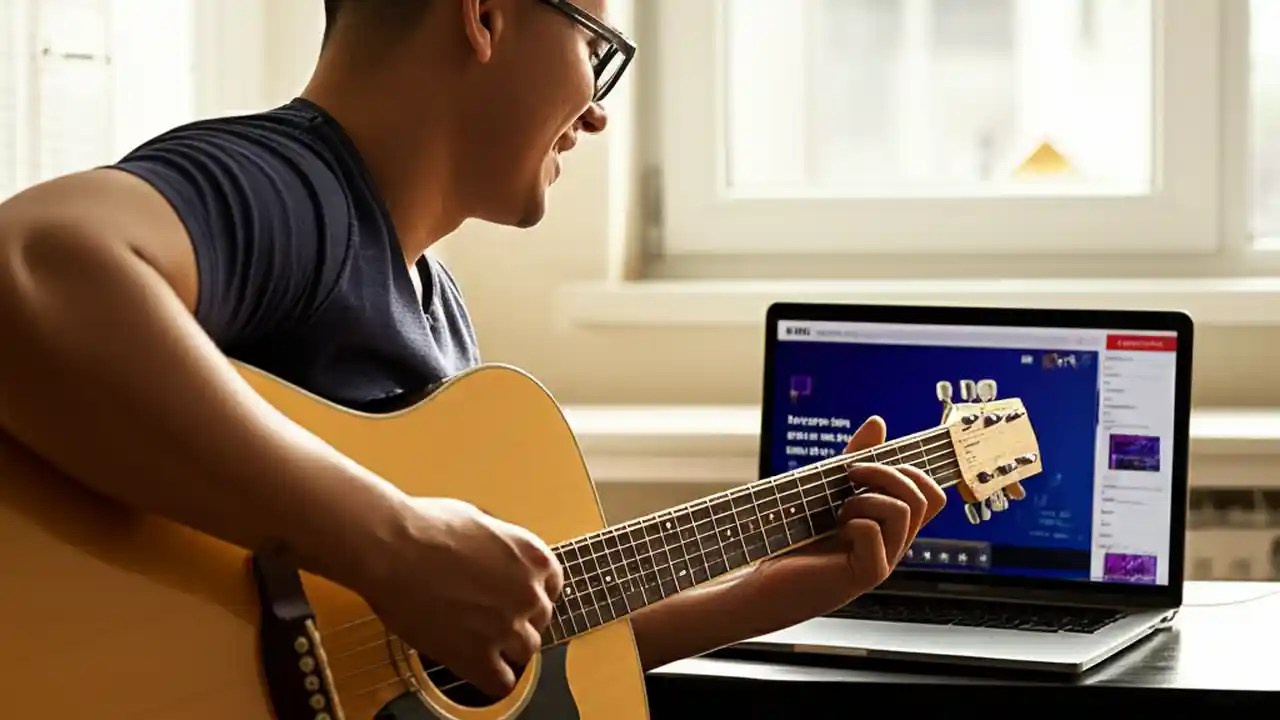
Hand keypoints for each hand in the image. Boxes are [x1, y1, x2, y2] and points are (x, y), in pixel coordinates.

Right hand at [357, 497, 562, 698]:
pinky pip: (501, 682)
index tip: (513, 598)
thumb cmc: (425, 528)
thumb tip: (499, 559)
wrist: (390, 548)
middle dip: (517, 618)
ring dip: (505, 646)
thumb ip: (502, 549)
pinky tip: (475, 664)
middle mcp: (528, 593)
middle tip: (487, 615)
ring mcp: (505, 626)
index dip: (529, 592)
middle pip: (539, 619)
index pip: (551, 586)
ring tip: (477, 637)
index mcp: (533, 557)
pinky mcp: (477, 655)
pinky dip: (491, 676)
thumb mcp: (481, 522)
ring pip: (525, 650)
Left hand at [753, 416, 946, 618]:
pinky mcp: (864, 575)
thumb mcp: (827, 490)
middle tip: (851, 474)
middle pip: (925, 497)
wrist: (764, 581)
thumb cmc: (795, 538)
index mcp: (889, 526)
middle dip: (888, 472)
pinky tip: (836, 531)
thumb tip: (879, 422)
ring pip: (903, 511)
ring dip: (867, 498)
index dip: (914, 471)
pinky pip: (875, 533)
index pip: (931, 495)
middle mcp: (893, 544)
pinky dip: (855, 521)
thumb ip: (854, 460)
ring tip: (839, 511)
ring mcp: (882, 561)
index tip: (871, 461)